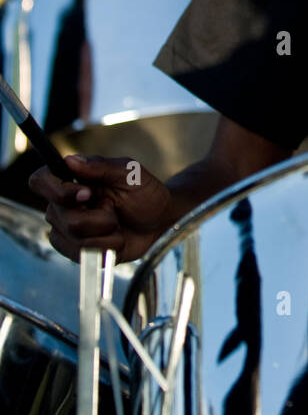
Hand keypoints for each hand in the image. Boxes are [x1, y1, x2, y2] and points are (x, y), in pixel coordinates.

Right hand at [29, 153, 174, 263]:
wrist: (161, 221)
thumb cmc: (145, 193)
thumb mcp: (128, 172)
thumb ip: (100, 166)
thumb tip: (70, 160)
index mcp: (71, 179)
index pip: (40, 181)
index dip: (57, 190)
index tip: (86, 193)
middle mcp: (63, 205)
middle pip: (61, 216)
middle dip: (97, 217)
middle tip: (114, 209)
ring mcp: (68, 229)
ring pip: (73, 237)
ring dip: (104, 233)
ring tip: (117, 224)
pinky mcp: (77, 250)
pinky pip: (81, 254)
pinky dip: (106, 247)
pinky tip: (116, 239)